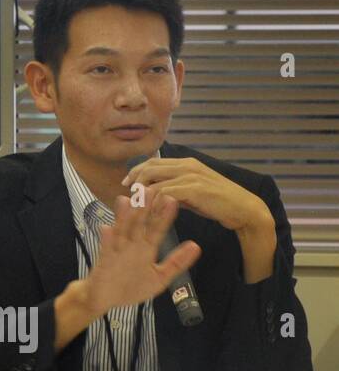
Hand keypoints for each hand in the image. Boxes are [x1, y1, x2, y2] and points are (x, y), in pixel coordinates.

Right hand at [80, 193, 201, 317]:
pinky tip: (106, 228)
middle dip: (144, 208)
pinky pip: (105, 248)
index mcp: (146, 249)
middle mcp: (132, 246)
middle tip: (149, 189)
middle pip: (139, 224)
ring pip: (121, 231)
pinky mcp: (104, 260)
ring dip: (122, 217)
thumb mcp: (160, 277)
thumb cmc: (131, 287)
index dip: (164, 216)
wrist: (105, 298)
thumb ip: (176, 262)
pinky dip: (106, 239)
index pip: (157, 229)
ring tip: (124, 200)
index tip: (172, 200)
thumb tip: (196, 246)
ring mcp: (117, 251)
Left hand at [122, 157, 272, 233]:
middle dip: (134, 179)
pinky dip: (154, 201)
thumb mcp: (193, 192)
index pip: (154, 161)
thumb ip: (175, 189)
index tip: (127, 183)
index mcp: (187, 163)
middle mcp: (188, 165)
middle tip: (127, 193)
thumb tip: (155, 193)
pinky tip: (148, 209)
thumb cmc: (218, 202)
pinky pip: (166, 192)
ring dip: (142, 193)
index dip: (137, 171)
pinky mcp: (195, 189)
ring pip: (156, 180)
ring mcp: (191, 176)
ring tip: (134, 204)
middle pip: (150, 167)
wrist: (244, 209)